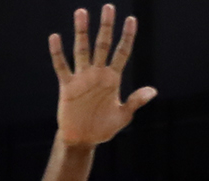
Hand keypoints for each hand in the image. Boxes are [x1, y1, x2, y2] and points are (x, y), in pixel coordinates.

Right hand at [49, 6, 155, 147]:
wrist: (83, 139)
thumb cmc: (103, 127)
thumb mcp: (123, 115)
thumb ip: (135, 101)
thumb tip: (153, 91)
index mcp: (113, 79)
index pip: (122, 53)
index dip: (127, 37)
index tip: (131, 19)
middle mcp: (97, 74)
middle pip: (102, 45)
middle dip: (106, 27)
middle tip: (108, 7)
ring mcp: (82, 78)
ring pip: (82, 50)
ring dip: (82, 32)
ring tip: (82, 13)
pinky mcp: (67, 86)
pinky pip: (62, 67)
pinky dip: (58, 53)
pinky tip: (55, 37)